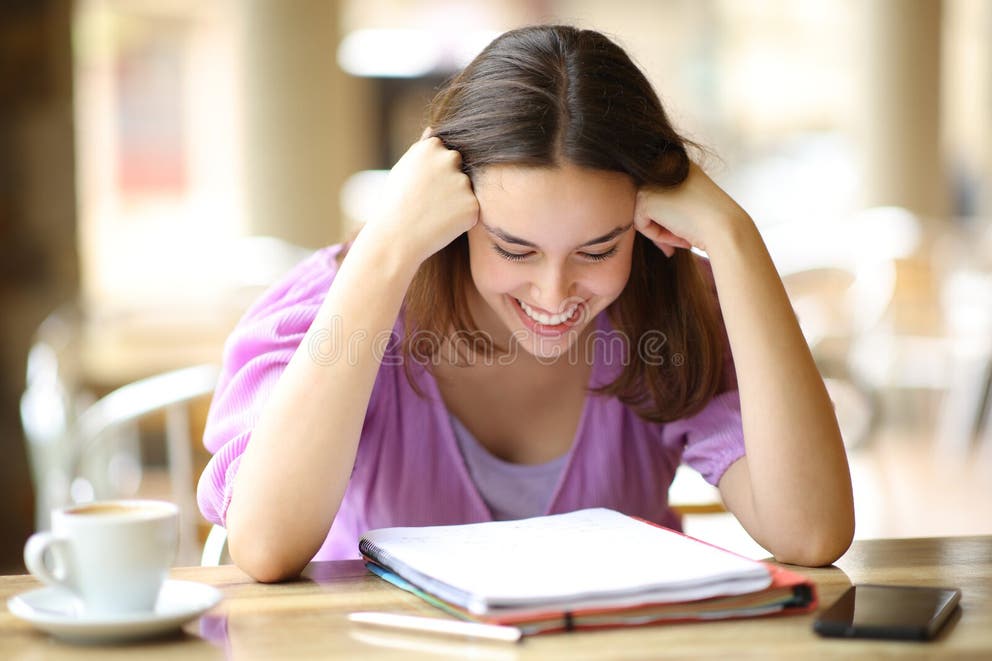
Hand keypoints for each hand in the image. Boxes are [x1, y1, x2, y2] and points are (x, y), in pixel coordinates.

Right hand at [370, 130, 479, 265]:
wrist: (395, 238)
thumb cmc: (395, 204)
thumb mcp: (403, 169)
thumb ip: (423, 150)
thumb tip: (433, 128)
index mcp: (431, 146)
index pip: (446, 153)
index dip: (434, 173)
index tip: (422, 186)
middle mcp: (450, 159)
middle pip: (459, 168)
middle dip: (449, 183)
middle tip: (428, 203)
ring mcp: (463, 182)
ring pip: (466, 190)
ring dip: (455, 202)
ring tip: (432, 215)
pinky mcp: (472, 205)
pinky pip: (471, 211)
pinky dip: (460, 220)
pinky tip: (441, 225)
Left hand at [634, 163, 748, 256]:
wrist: (725, 225)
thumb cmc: (714, 219)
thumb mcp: (691, 200)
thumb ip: (672, 199)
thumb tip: (648, 211)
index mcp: (678, 163)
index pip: (660, 194)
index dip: (670, 217)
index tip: (685, 231)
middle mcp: (663, 164)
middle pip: (650, 203)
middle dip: (661, 226)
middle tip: (680, 241)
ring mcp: (652, 179)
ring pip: (643, 213)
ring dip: (660, 231)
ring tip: (683, 238)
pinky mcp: (645, 197)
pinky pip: (640, 224)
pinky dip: (656, 236)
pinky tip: (678, 236)